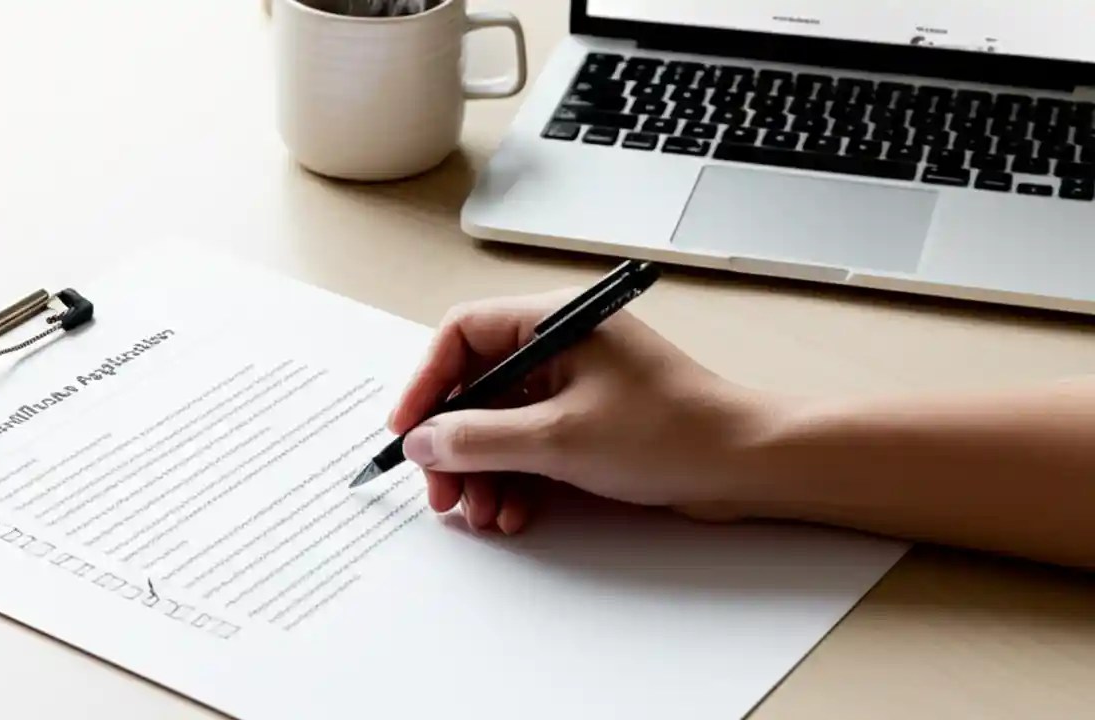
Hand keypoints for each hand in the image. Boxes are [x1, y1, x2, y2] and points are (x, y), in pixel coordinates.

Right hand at [386, 289, 781, 534]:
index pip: (462, 335)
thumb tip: (423, 442)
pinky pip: (530, 445)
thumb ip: (480, 439)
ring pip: (500, 424)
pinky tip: (515, 512)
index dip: (426, 383)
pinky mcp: (587, 421)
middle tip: (442, 492)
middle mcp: (559, 346)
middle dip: (455, 444)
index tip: (407, 431)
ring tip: (483, 514)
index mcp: (553, 322)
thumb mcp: (559, 438)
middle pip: (476, 387)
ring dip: (483, 471)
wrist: (744, 465)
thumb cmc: (671, 431)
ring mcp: (574, 385)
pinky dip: (516, 479)